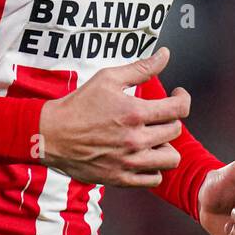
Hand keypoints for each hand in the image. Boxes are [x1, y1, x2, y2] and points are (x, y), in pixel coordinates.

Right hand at [37, 47, 191, 187]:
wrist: (51, 134)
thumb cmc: (79, 104)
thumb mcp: (108, 78)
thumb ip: (141, 68)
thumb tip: (165, 55)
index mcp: (135, 112)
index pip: (179, 108)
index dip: (183, 98)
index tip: (177, 94)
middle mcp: (135, 139)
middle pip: (176, 131)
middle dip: (171, 119)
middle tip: (160, 115)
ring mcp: (129, 162)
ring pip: (171, 159)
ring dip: (167, 145)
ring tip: (156, 138)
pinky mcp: (120, 178)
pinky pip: (154, 179)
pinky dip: (154, 168)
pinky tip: (145, 156)